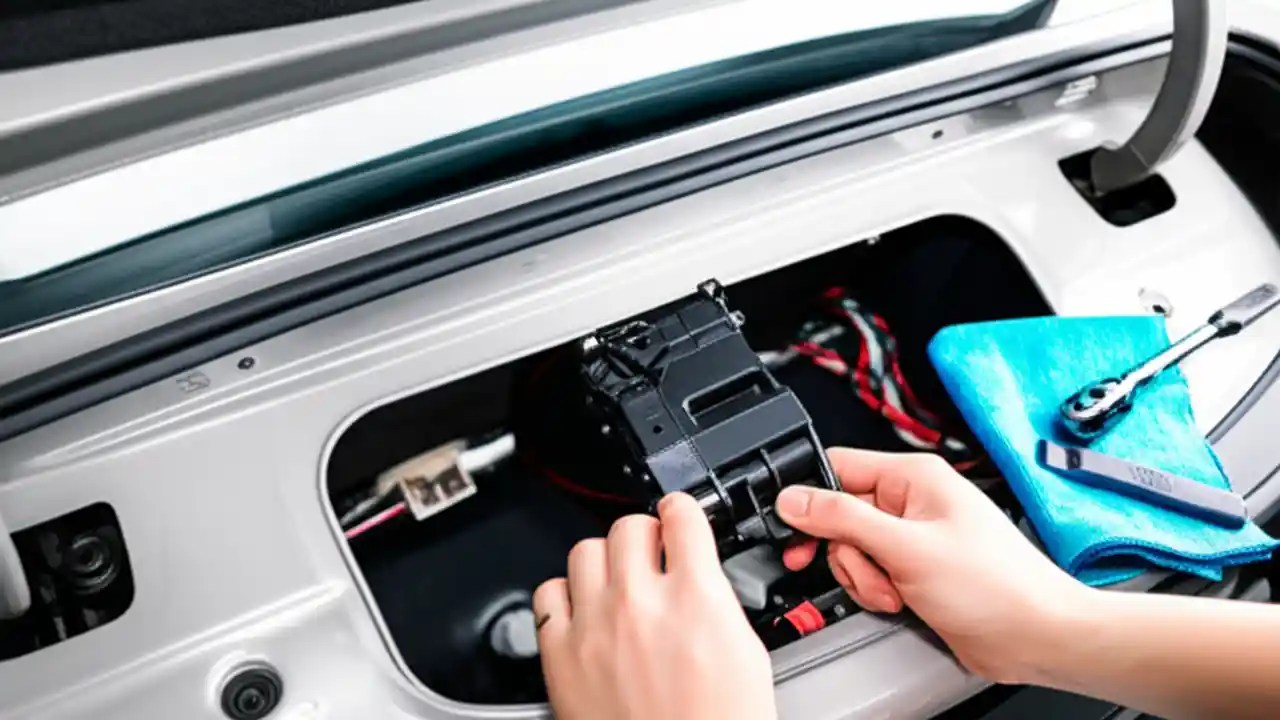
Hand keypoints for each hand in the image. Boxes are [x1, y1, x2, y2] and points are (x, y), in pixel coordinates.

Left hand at [534, 492, 776, 719]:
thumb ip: (714, 599)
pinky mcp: (560, 655)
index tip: (680, 517)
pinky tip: (583, 611)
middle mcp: (639, 603)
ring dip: (605, 560)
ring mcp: (593, 626)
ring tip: (618, 582)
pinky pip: (547, 595)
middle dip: (646, 536)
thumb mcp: (746, 652)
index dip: (683, 512)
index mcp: (695, 598)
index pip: (681, 516)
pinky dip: (565, 596)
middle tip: (653, 556)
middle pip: (630, 526)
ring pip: (585, 550)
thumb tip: (698, 574)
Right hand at [776, 448, 1091, 682]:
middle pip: (839, 514)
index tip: (797, 529)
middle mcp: (912, 500)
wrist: (1033, 635)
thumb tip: (794, 498)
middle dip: (846, 552)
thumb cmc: (995, 584)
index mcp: (913, 476)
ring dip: (863, 576)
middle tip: (862, 569)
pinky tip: (899, 599)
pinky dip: (875, 589)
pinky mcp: (914, 567)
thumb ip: (843, 519)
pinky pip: (871, 571)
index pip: (838, 467)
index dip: (811, 498)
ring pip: (852, 548)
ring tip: (893, 590)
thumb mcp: (905, 547)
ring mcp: (913, 535)